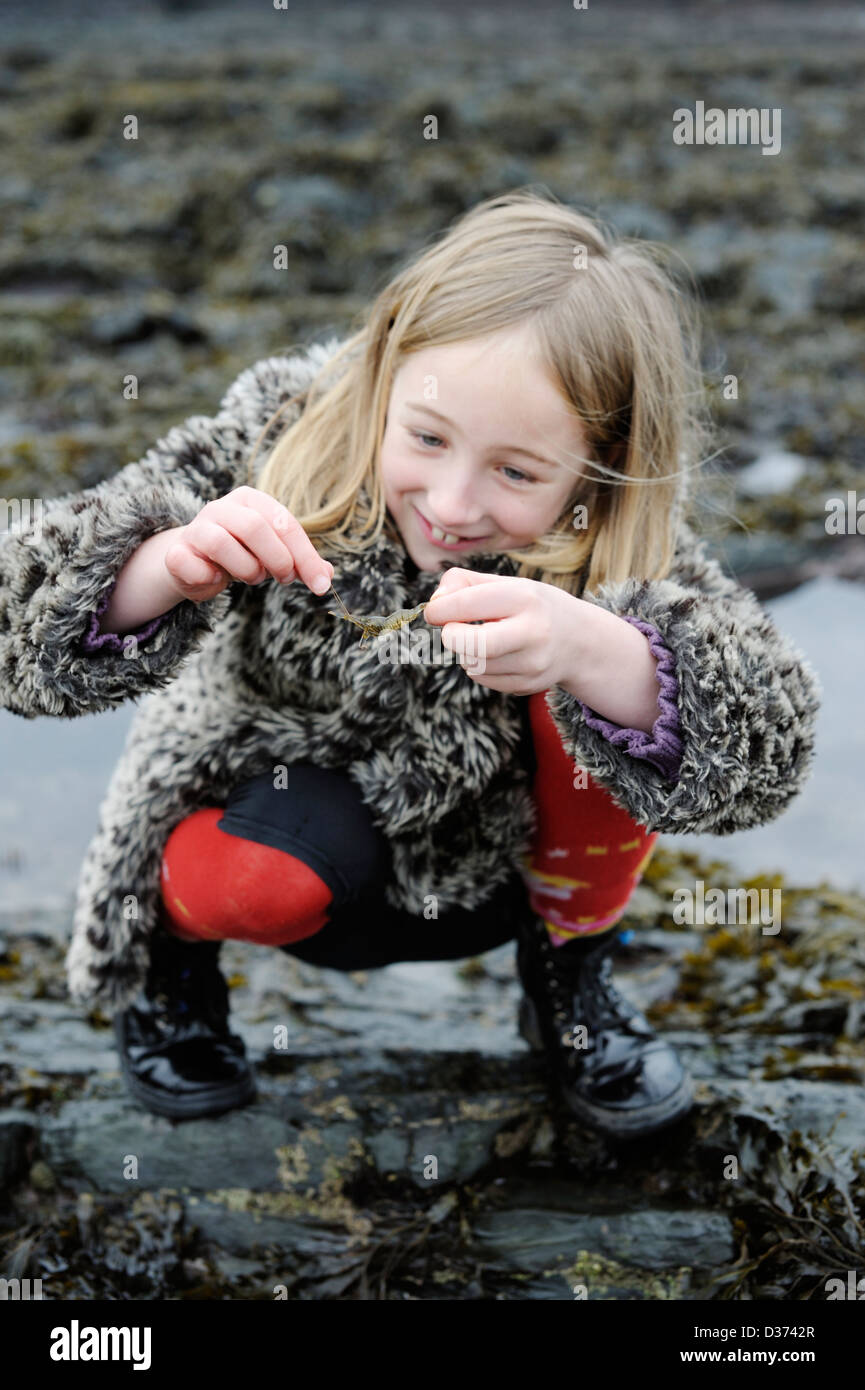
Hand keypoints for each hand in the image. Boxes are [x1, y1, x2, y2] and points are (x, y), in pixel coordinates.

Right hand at [163, 486, 333, 603]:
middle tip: (284, 579)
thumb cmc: (241, 555)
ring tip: (251, 577)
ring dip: (246, 570)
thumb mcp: (275, 554)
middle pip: (254, 527)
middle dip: (277, 559)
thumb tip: (327, 577)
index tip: (320, 585)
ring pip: (221, 544)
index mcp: (251, 500)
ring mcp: (196, 528)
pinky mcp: (176, 552)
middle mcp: (222, 507)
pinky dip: (208, 579)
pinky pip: (190, 564)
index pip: (284, 523)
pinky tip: (216, 579)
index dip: (306, 556)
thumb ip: (300, 562)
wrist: (195, 564)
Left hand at [423, 567, 590, 693]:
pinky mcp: (529, 685)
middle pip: (474, 644)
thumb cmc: (533, 607)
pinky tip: (495, 656)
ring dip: (465, 652)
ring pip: (474, 664)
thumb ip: (467, 583)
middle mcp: (533, 632)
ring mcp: (533, 663)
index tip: (434, 611)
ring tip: (480, 639)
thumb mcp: (508, 584)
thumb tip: (435, 602)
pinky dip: (478, 668)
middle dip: (451, 637)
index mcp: (525, 598)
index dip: (440, 609)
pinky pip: (484, 680)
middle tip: (450, 631)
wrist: (580, 641)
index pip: (468, 603)